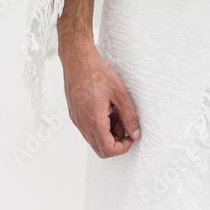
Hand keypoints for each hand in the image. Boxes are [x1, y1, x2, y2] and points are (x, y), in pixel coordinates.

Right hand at [61, 42, 141, 157]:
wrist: (78, 59)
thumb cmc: (97, 72)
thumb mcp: (120, 93)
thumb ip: (129, 116)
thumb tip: (135, 134)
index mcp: (94, 120)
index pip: (108, 150)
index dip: (123, 148)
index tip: (131, 137)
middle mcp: (82, 124)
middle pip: (100, 149)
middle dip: (116, 141)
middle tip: (124, 124)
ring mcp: (76, 120)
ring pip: (93, 139)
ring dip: (107, 133)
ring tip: (116, 112)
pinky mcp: (74, 114)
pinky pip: (87, 129)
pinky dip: (99, 126)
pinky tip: (106, 108)